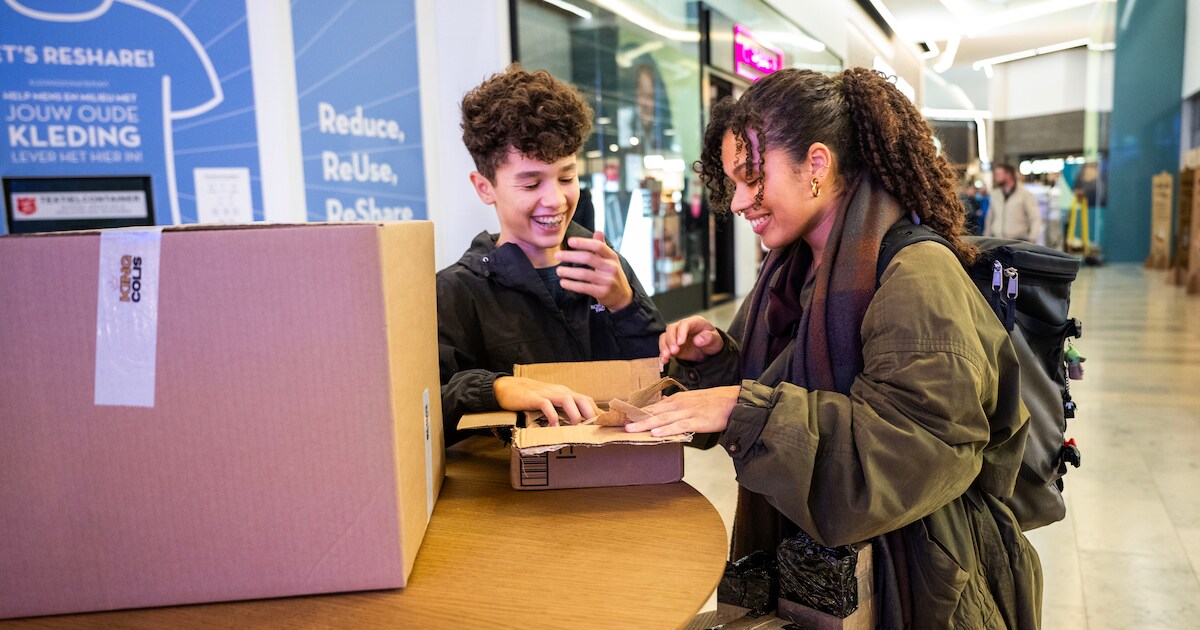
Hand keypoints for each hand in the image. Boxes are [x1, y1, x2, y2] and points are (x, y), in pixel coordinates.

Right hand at [493, 376, 597, 425]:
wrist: (508, 388)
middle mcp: (559, 391)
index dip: (596, 412)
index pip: (586, 400)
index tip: (603, 426)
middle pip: (581, 398)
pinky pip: (546, 405)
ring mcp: (547, 393)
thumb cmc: (531, 397)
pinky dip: (552, 417)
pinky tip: (553, 428)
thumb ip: (562, 410)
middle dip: (590, 413)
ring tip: (576, 428)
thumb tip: (576, 426)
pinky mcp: (534, 398)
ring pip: (567, 400)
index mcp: (565, 393)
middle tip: (594, 429)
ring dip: (574, 414)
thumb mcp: (550, 401)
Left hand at [555, 230, 633, 310]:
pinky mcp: (602, 293)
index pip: (598, 246)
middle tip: (557, 255)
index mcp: (612, 256)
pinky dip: (571, 285)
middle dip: (570, 256)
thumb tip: (598, 231)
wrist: (622, 296)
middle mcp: (611, 267)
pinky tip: (563, 282)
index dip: (583, 242)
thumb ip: (602, 247)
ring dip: (568, 272)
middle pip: (588, 258)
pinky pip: (584, 288)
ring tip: (558, 271)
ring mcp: (607, 281)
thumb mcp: (610, 260)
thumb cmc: (612, 275)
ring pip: (584, 274)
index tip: (570, 241)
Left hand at [625, 386, 739, 436]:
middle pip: (653, 412)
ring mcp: (688, 412)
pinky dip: (667, 430)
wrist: (734, 401)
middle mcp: (679, 404)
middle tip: (619, 424)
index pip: (653, 406)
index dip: (637, 412)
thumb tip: (660, 406)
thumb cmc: (713, 402)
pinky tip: (656, 433)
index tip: (622, 418)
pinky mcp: (698, 421)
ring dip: (645, 424)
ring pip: (663, 419)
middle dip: (636, 419)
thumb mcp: (691, 399)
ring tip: (631, 429)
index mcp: (676, 399)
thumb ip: (675, 404)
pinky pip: (679, 426)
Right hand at [659, 316, 723, 363]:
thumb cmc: (712, 342)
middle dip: (671, 340)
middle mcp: (683, 328)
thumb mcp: (716, 340)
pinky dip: (662, 354)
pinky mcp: (672, 345)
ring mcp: (676, 336)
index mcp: (695, 322)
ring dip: (664, 347)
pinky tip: (664, 360)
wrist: (709, 352)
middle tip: (674, 351)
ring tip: (667, 356)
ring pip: (665, 337)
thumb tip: (698, 340)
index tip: (680, 342)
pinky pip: (664, 347)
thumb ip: (709, 338)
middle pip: (672, 329)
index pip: (684, 324)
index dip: (681, 332)